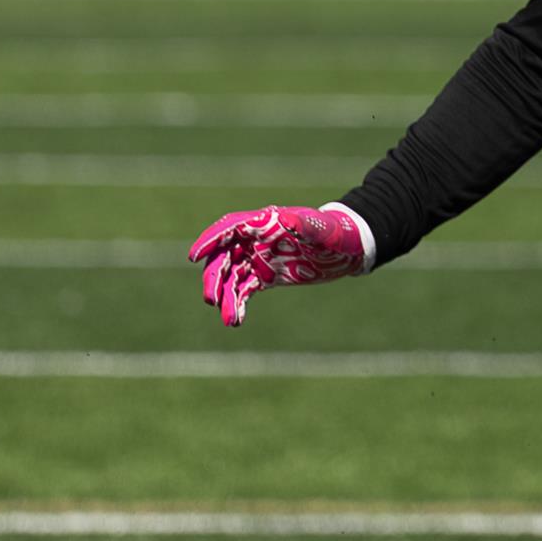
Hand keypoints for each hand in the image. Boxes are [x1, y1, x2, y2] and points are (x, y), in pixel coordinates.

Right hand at [188, 205, 368, 326]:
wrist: (347, 248)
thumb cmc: (334, 231)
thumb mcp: (321, 229)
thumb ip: (304, 226)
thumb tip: (286, 220)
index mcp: (265, 222)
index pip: (230, 227)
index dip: (211, 240)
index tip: (195, 256)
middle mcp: (256, 240)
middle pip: (224, 256)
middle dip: (214, 277)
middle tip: (211, 299)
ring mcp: (258, 258)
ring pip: (231, 277)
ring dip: (225, 297)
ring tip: (230, 319)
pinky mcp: (265, 276)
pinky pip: (244, 290)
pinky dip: (237, 304)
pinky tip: (236, 320)